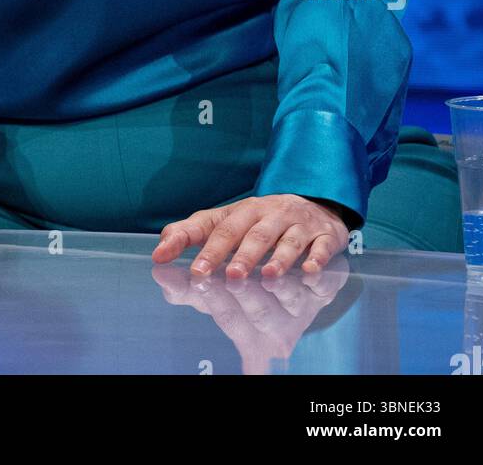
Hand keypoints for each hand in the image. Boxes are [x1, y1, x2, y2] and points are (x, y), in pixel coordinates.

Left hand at [152, 194, 350, 277]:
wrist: (314, 206)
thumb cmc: (262, 222)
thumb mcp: (227, 223)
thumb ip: (193, 236)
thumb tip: (158, 253)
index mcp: (241, 211)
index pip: (215, 225)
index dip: (196, 243)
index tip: (180, 265)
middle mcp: (268, 213)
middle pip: (251, 232)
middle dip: (239, 253)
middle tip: (227, 275)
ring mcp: (298, 223)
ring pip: (287, 239)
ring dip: (278, 257)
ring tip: (267, 276)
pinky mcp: (324, 235)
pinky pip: (322, 246)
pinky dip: (317, 258)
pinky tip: (309, 271)